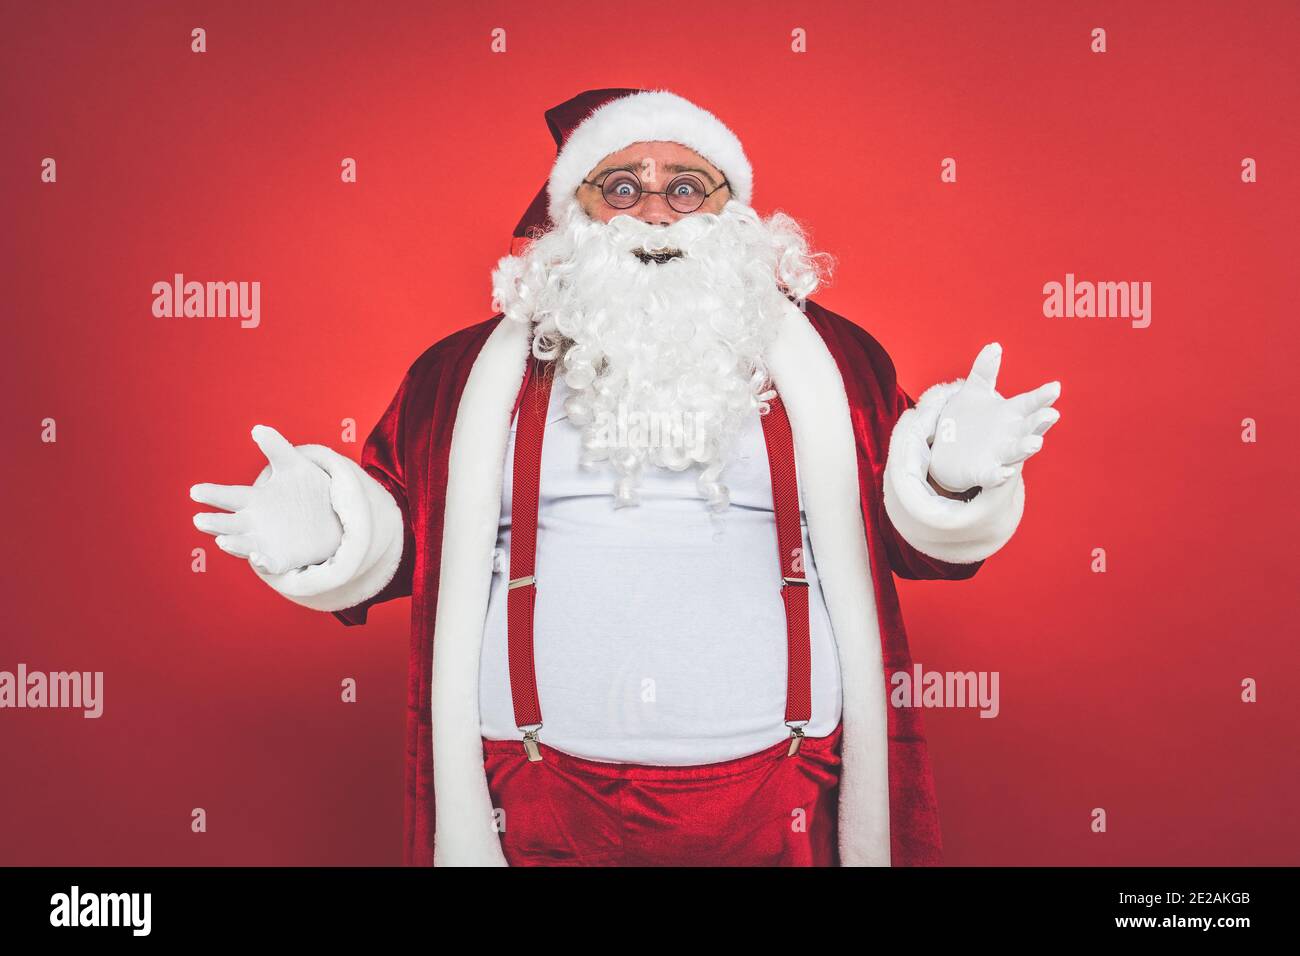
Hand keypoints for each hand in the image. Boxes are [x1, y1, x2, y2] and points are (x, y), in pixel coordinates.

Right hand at [190, 425, 343, 574]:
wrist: (334, 518)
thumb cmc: (308, 491)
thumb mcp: (295, 466)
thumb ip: (277, 448)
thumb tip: (258, 428)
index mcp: (254, 500)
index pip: (229, 496)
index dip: (212, 494)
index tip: (195, 491)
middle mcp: (254, 523)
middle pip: (228, 523)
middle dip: (214, 522)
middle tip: (199, 519)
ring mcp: (265, 542)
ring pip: (243, 545)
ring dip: (232, 543)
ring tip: (222, 540)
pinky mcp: (282, 558)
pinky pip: (269, 563)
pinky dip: (262, 561)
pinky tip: (259, 557)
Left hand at [927, 343, 1060, 492]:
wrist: (947, 453)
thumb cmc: (968, 421)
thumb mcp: (974, 392)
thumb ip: (984, 370)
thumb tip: (995, 346)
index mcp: (1010, 414)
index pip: (1029, 403)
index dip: (1041, 396)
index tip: (1055, 387)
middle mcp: (1009, 435)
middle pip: (1029, 428)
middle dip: (1039, 423)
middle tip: (1051, 415)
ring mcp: (998, 455)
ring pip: (1016, 452)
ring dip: (1026, 448)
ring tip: (1036, 444)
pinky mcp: (982, 472)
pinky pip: (992, 474)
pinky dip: (998, 474)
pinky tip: (1003, 472)